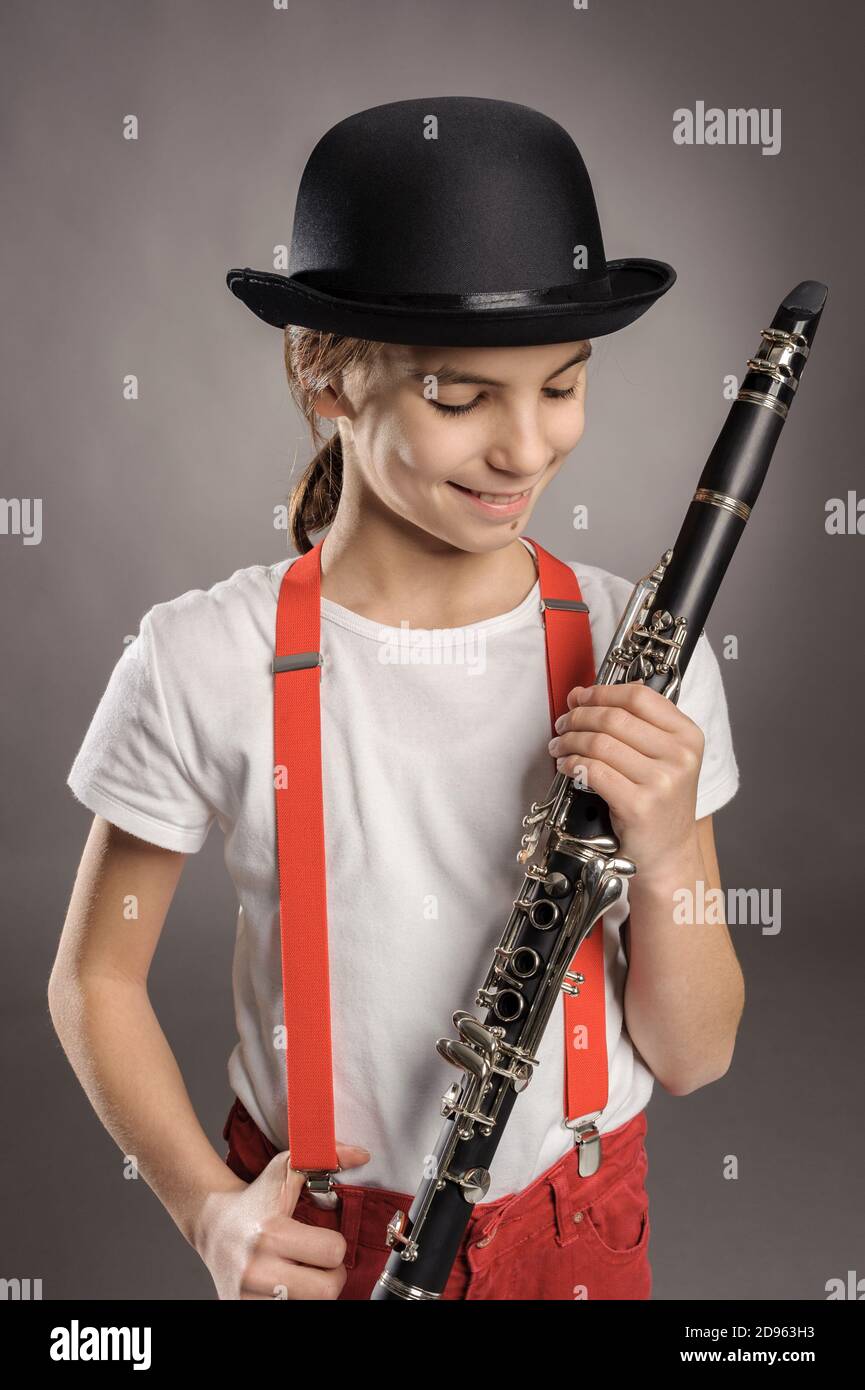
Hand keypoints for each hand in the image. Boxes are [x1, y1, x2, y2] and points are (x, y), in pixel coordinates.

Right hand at [194, 1141, 371, 1299]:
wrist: (211, 1223)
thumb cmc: (254, 1198)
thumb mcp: (286, 1170)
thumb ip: (324, 1157)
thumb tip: (361, 1155)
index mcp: (272, 1232)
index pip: (333, 1253)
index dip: (336, 1245)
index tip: (326, 1241)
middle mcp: (257, 1268)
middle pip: (326, 1291)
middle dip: (332, 1277)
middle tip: (322, 1266)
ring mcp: (247, 1294)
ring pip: (308, 1307)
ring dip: (312, 1293)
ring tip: (304, 1276)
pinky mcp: (240, 1308)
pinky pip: (284, 1315)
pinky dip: (294, 1301)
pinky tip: (287, 1287)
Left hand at [547, 682, 704, 877]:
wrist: (668, 853)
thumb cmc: (659, 803)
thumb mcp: (663, 757)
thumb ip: (632, 724)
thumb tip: (582, 696)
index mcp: (688, 736)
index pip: (639, 697)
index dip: (601, 692)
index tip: (580, 697)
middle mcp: (679, 756)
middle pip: (614, 718)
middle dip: (578, 717)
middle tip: (562, 724)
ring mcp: (661, 781)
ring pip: (600, 743)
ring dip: (570, 741)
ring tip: (559, 746)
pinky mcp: (639, 805)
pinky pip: (593, 771)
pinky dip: (572, 764)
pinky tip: (567, 766)